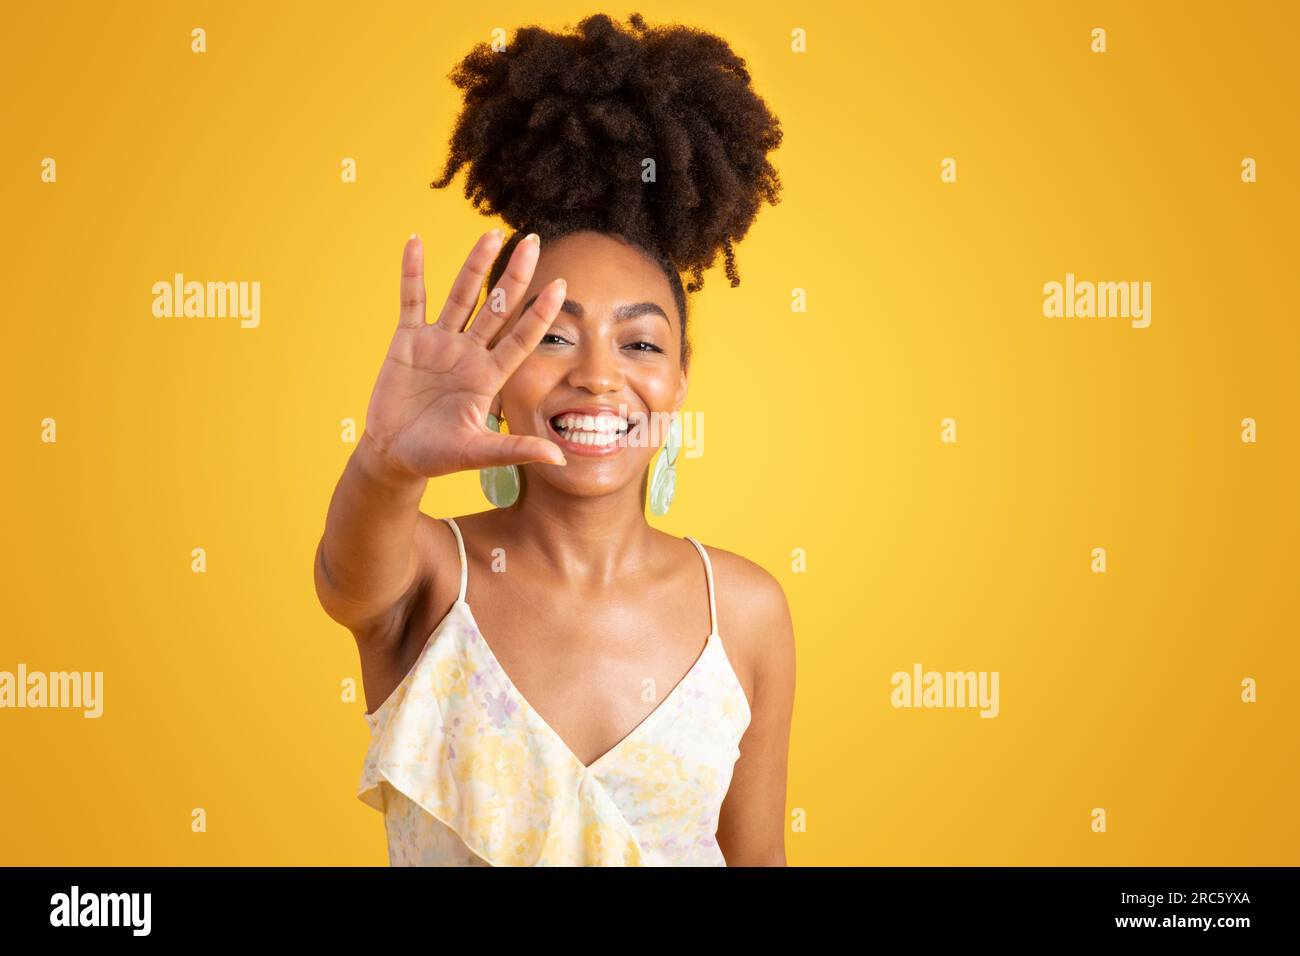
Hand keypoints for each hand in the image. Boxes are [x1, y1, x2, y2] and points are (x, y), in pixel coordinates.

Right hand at [361, 230, 567, 480]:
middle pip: (496, 306)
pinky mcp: (408, 340)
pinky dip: (412, 271)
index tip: (561, 284)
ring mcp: (439, 343)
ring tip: (490, 234)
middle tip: (532, 241)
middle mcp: (469, 353)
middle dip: (514, 275)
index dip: (540, 312)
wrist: (395, 456)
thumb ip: (516, 450)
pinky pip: (412, 299)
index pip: (521, 337)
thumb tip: (560, 459)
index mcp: (489, 376)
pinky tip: (415, 242)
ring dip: (474, 265)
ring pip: (460, 295)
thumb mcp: (479, 453)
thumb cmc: (437, 457)